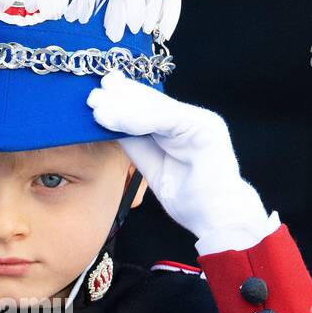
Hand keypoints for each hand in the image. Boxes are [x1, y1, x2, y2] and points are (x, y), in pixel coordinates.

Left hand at [86, 70, 275, 251]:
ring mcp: (201, 122)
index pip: (149, 108)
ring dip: (125, 106)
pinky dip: (138, 118)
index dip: (124, 99)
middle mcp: (193, 119)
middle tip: (91, 93)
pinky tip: (113, 119)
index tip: (98, 93)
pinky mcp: (205, 130)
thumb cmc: (191, 198)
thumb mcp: (153, 166)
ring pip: (156, 107)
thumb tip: (109, 124)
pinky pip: (166, 119)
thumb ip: (137, 143)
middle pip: (152, 102)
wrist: (219, 219)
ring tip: (97, 106)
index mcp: (183, 127)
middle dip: (121, 97)